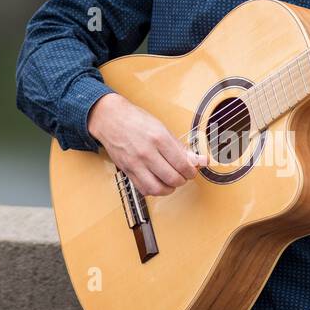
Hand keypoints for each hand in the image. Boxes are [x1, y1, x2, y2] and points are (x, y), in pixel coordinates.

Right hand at [87, 92, 208, 196]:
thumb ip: (180, 147)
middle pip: (172, 178)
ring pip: (158, 188)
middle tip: (183, 175)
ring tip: (171, 181)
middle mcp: (146, 152)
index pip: (182, 164)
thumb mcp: (162, 128)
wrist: (110, 119)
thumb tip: (199, 160)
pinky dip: (154, 190)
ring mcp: (135, 163)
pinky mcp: (127, 171)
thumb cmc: (135, 120)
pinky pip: (144, 189)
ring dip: (169, 188)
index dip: (192, 171)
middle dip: (183, 180)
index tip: (192, 170)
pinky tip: (157, 182)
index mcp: (158, 138)